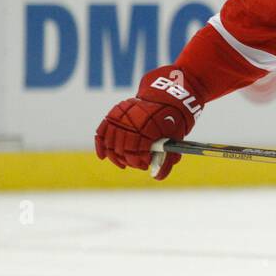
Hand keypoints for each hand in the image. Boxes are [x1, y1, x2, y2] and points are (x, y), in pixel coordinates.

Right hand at [94, 65, 204, 179]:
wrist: (166, 98)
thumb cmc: (172, 122)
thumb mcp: (174, 141)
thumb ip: (167, 160)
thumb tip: (156, 177)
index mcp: (148, 129)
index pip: (136, 155)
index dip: (140, 163)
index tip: (145, 164)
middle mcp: (131, 123)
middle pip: (122, 151)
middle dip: (129, 161)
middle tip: (137, 164)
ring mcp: (120, 118)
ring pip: (110, 144)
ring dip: (115, 157)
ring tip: (123, 163)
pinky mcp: (113, 114)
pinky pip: (101, 132)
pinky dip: (100, 145)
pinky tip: (103, 156)